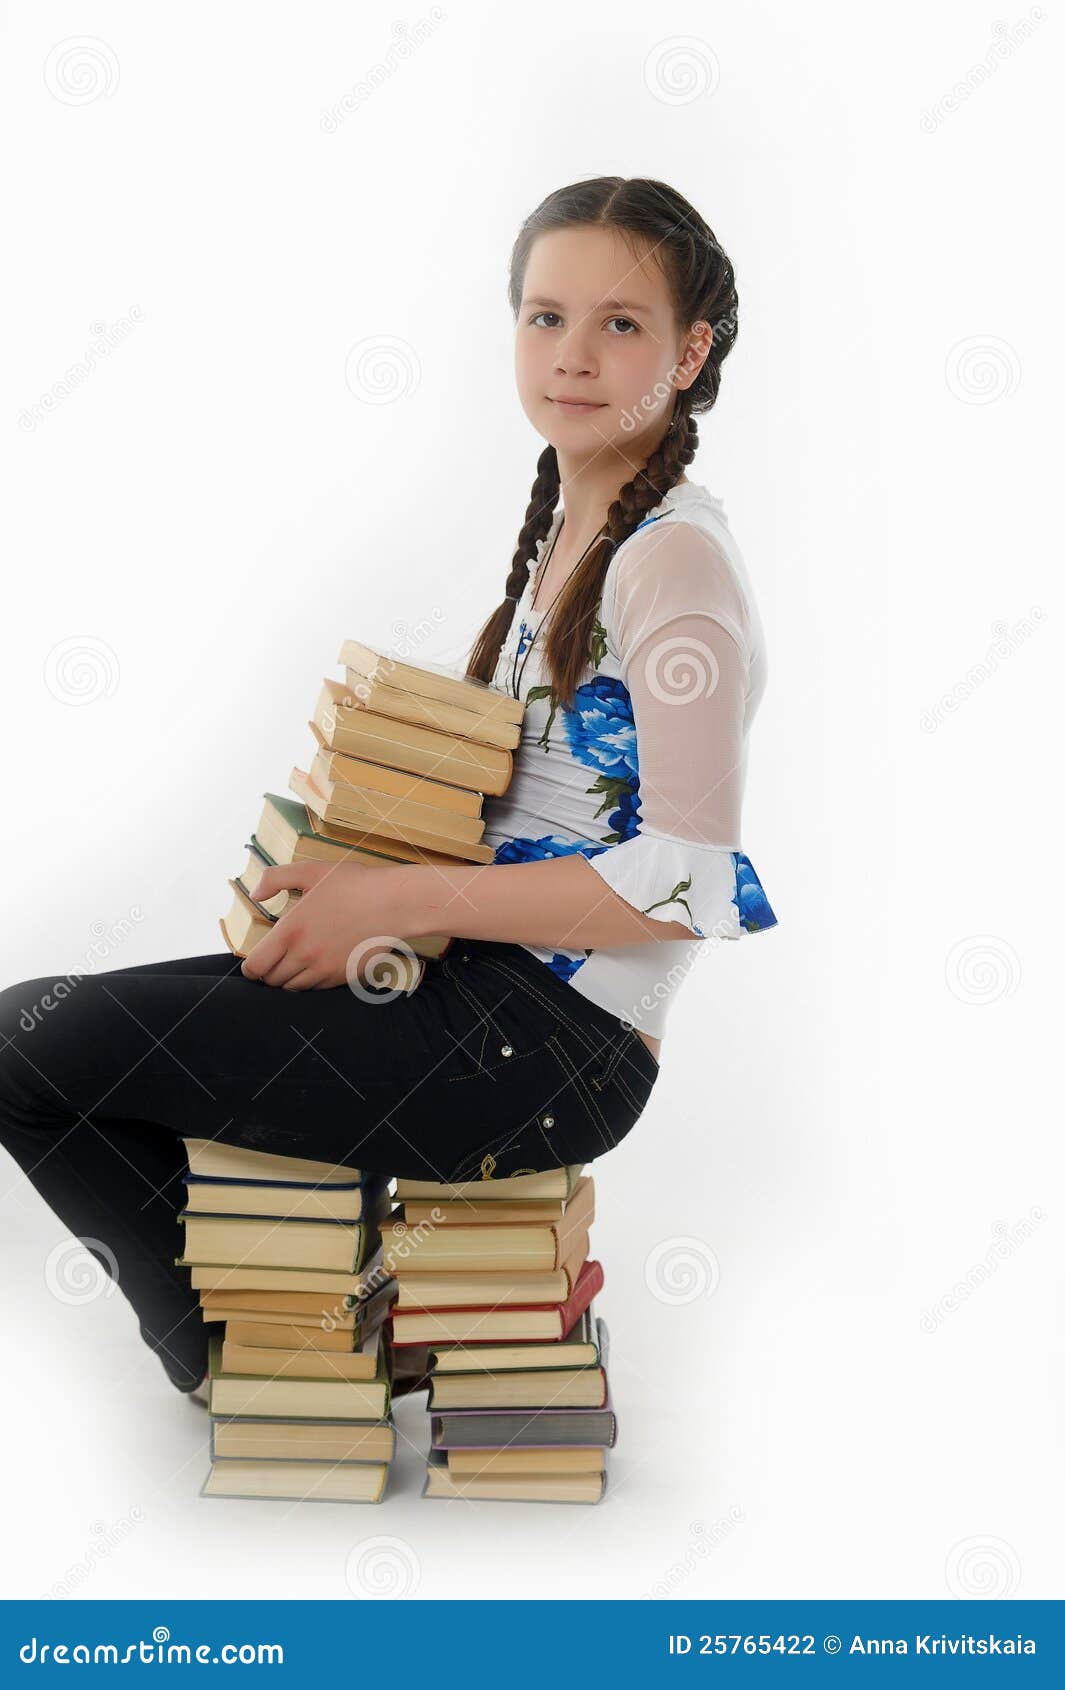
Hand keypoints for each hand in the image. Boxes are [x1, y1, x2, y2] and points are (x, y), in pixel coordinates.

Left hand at [239, 860, 405, 989]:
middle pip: (273, 981)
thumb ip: (275, 878)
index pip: (255, 967)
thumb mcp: (310, 871)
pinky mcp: (343, 978)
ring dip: (290, 978)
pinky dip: (312, 980)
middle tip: (276, 958)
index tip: (255, 961)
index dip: (250, 967)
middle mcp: (305, 956)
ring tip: (296, 961)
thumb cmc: (353, 885)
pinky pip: (317, 988)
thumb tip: (255, 894)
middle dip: (270, 971)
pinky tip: (317, 963)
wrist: (394, 903)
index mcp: (290, 932)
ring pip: (294, 988)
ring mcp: (325, 970)